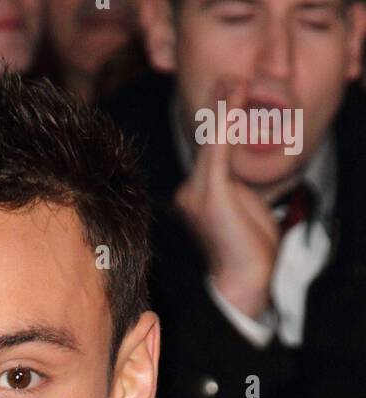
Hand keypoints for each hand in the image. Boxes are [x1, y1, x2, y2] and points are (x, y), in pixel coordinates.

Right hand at [175, 78, 279, 320]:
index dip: (220, 122)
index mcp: (194, 197)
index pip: (208, 153)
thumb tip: (242, 161)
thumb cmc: (248, 249)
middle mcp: (188, 194)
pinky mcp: (209, 196)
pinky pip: (218, 149)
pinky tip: (235, 98)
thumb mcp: (246, 206)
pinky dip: (227, 121)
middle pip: (207, 143)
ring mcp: (195, 195)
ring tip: (233, 80)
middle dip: (218, 108)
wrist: (244, 280)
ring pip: (211, 142)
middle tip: (229, 78)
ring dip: (223, 108)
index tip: (229, 93)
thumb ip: (239, 182)